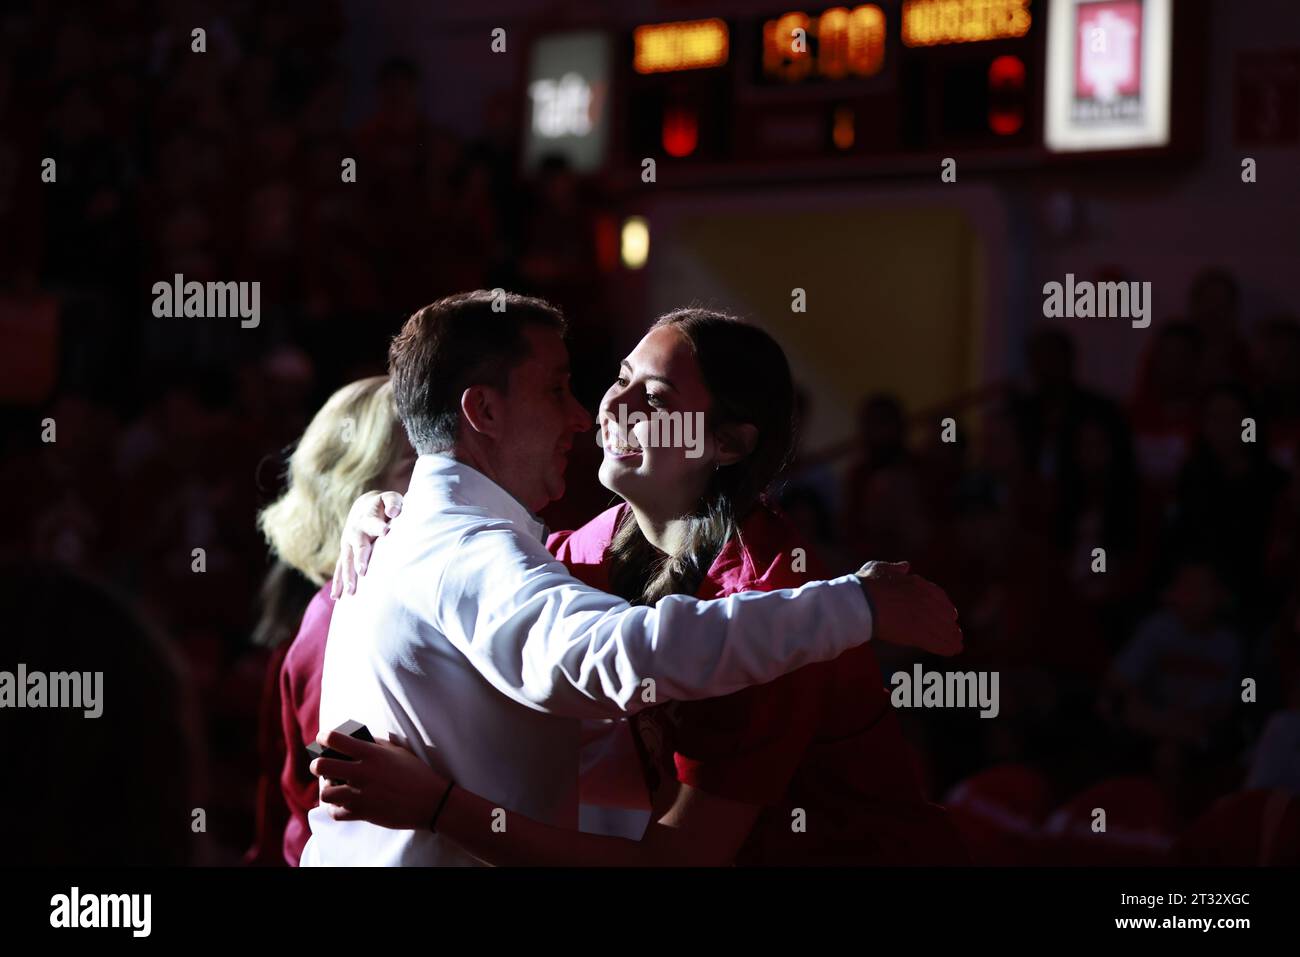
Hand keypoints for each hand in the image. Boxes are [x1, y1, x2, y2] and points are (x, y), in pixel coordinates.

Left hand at [311, 728, 445, 830]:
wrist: (431, 801)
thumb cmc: (417, 773)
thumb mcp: (399, 752)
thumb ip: (377, 745)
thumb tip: (358, 740)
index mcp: (371, 753)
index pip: (335, 739)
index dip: (324, 737)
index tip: (323, 739)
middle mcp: (362, 772)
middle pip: (322, 766)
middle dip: (317, 765)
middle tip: (321, 766)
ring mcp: (361, 794)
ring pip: (326, 793)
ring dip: (327, 790)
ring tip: (334, 789)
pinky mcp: (363, 813)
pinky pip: (336, 813)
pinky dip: (336, 809)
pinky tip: (342, 805)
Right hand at [331, 490, 403, 597]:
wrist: (363, 507)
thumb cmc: (382, 505)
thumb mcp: (389, 498)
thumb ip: (393, 503)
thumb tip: (394, 513)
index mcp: (368, 519)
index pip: (374, 523)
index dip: (379, 527)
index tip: (386, 531)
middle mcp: (355, 533)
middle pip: (358, 546)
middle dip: (360, 559)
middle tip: (363, 571)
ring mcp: (348, 545)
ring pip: (347, 562)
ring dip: (348, 577)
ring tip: (350, 592)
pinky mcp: (346, 554)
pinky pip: (340, 569)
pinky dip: (339, 583)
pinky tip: (338, 597)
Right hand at [856, 561, 962, 655]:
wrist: (861, 601)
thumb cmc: (867, 585)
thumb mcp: (880, 569)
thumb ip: (895, 569)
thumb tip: (905, 566)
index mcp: (917, 584)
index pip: (938, 595)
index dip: (944, 605)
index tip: (949, 612)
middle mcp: (925, 600)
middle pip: (944, 614)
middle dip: (949, 623)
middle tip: (955, 632)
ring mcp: (923, 617)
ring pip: (943, 629)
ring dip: (951, 637)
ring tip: (957, 644)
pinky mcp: (918, 634)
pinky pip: (937, 642)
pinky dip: (947, 647)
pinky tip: (953, 651)